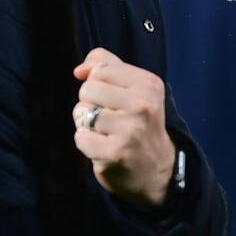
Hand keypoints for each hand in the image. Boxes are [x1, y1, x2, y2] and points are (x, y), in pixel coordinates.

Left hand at [72, 47, 176, 208]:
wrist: (156, 170)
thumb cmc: (136, 122)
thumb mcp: (131, 86)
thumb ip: (104, 64)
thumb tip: (79, 71)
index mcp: (149, 85)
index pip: (99, 69)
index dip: (98, 84)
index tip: (117, 100)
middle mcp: (143, 106)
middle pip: (87, 89)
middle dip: (91, 103)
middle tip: (112, 120)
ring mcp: (131, 130)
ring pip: (82, 112)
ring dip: (87, 124)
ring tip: (108, 134)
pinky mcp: (116, 153)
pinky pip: (80, 137)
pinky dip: (86, 143)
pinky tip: (105, 148)